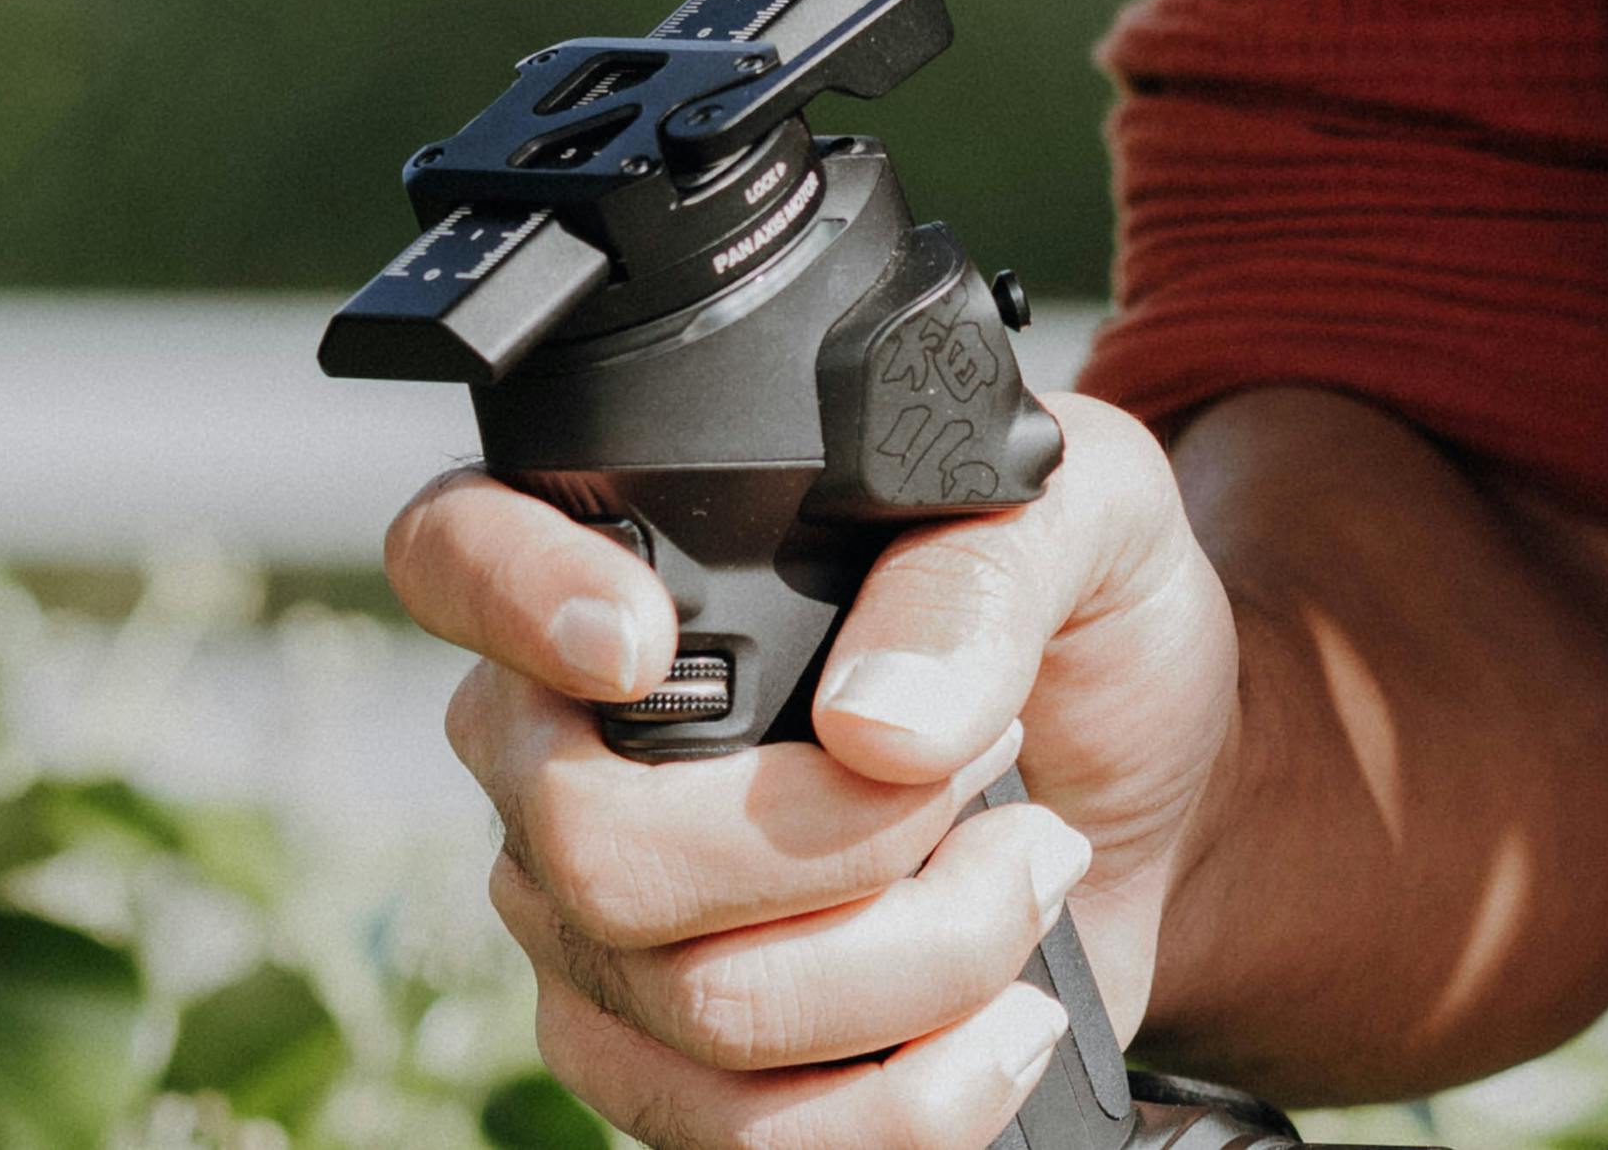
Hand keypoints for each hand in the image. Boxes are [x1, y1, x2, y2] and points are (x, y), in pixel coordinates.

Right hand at [391, 398, 1236, 1149]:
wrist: (1149, 807)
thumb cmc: (1084, 629)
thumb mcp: (1084, 520)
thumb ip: (980, 571)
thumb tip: (872, 726)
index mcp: (631, 572)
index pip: (457, 556)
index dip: (515, 598)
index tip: (641, 644)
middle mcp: (567, 758)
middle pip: (595, 846)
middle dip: (842, 837)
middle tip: (988, 766)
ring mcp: (602, 935)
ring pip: (701, 1006)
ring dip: (926, 957)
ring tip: (1036, 870)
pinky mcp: (675, 1075)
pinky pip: (743, 1141)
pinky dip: (913, 1098)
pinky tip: (1007, 1023)